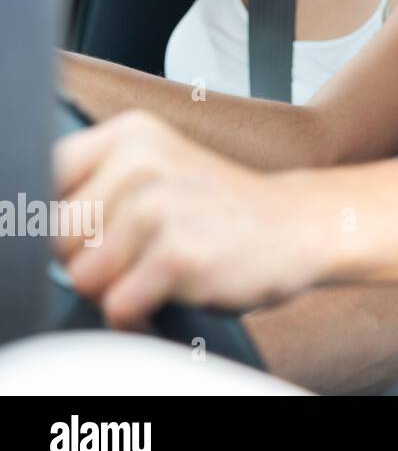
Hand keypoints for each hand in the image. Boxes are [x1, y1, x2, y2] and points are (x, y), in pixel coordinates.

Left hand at [54, 111, 330, 328]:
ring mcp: (160, 208)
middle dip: (91, 259)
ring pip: (83, 278)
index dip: (66, 219)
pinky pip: (118, 306)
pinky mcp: (178, 255)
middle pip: (57, 238)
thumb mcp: (158, 170)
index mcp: (131, 134)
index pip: (45, 178)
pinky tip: (171, 295)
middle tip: (144, 252)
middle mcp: (141, 163)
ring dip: (119, 289)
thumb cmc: (223, 207)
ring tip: (162, 271)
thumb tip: (41, 232)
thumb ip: (98, 185)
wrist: (303, 224)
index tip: (103, 227)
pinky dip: (140, 316)